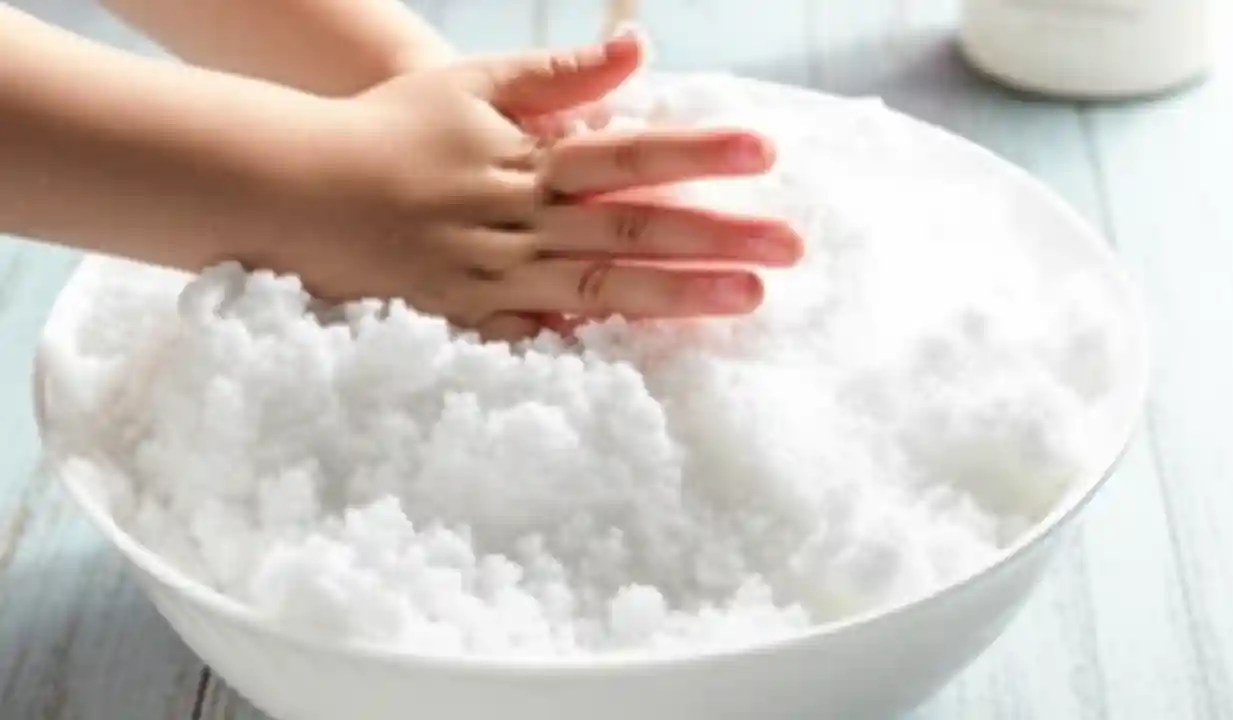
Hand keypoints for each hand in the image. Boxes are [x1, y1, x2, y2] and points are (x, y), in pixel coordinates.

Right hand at [238, 33, 801, 338]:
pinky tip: (659, 352)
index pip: (629, 152)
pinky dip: (601, 345)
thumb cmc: (392, 132)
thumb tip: (642, 47)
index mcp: (527, 160)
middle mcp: (519, 220)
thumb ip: (561, 75)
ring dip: (678, 295)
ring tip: (747, 300)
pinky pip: (546, 338)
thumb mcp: (473, 86)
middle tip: (792, 247)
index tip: (766, 151)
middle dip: (717, 236)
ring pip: (602, 288)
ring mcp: (496, 278)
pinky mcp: (472, 322)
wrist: (300, 193)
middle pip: (632, 227)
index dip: (698, 151)